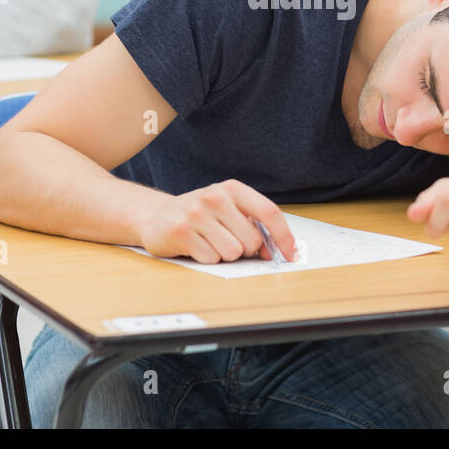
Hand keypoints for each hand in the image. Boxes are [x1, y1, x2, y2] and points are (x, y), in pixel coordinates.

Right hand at [139, 179, 297, 263]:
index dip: (284, 237)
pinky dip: (207, 259)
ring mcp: (196, 213)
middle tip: (227, 241)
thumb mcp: (227, 209)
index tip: (293, 255)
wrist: (155, 216)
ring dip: (224, 255)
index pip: (269, 212)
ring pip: (233, 252)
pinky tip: (196, 246)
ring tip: (210, 242)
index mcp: (232, 188)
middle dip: (245, 250)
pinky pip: (211, 259)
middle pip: (252, 240)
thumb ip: (252, 224)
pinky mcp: (181, 232)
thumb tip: (274, 251)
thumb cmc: (199, 215)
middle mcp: (215, 197)